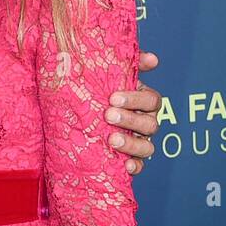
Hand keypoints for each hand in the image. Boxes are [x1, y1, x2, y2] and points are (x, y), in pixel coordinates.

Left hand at [106, 51, 160, 174]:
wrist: (72, 114)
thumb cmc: (94, 90)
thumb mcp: (106, 73)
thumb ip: (128, 62)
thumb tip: (153, 59)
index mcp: (142, 101)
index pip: (151, 100)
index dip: (136, 99)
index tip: (113, 97)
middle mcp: (144, 122)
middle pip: (150, 123)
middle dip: (130, 119)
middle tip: (108, 115)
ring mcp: (138, 142)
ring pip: (147, 146)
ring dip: (131, 144)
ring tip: (111, 139)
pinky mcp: (128, 159)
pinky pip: (139, 165)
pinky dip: (135, 166)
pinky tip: (126, 166)